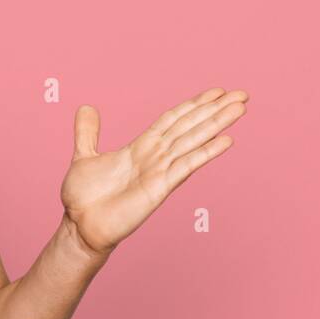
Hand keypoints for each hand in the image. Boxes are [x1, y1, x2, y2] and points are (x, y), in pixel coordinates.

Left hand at [60, 87, 247, 255]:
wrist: (79, 226)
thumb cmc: (83, 198)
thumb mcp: (83, 156)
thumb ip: (87, 133)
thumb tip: (86, 107)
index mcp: (139, 148)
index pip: (172, 120)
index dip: (193, 105)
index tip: (216, 92)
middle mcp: (154, 158)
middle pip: (190, 127)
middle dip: (214, 110)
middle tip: (241, 94)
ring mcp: (159, 172)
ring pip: (193, 141)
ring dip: (216, 124)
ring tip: (240, 108)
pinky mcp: (159, 188)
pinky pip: (186, 166)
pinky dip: (205, 153)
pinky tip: (226, 140)